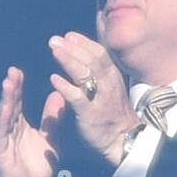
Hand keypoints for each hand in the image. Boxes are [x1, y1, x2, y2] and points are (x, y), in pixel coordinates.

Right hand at [0, 66, 64, 176]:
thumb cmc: (36, 168)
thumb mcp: (50, 140)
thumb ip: (53, 119)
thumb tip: (58, 94)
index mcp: (19, 125)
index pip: (18, 101)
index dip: (19, 86)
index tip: (20, 70)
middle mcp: (7, 129)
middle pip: (9, 105)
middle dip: (11, 88)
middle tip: (13, 71)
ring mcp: (1, 140)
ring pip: (3, 116)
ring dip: (6, 100)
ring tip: (8, 84)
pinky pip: (1, 135)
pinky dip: (3, 122)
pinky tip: (6, 111)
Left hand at [47, 32, 137, 166]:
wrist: (123, 140)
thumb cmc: (111, 113)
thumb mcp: (108, 88)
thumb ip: (95, 74)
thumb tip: (77, 57)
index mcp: (112, 76)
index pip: (99, 53)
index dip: (84, 43)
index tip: (68, 36)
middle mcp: (108, 84)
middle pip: (91, 59)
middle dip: (73, 47)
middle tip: (55, 40)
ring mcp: (100, 98)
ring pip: (86, 74)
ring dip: (68, 60)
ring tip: (54, 51)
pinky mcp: (91, 114)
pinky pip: (78, 98)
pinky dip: (65, 87)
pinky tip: (53, 79)